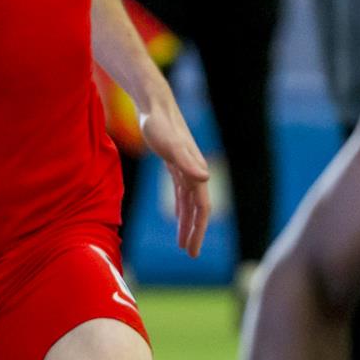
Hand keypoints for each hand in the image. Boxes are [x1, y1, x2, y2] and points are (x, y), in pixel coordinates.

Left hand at [137, 96, 212, 256]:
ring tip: (183, 243)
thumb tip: (204, 178)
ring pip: (190, 203)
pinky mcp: (175, 164)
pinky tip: (178, 218)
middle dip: (195, 232)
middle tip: (191, 254)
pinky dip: (181, 207)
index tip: (193, 250)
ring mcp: (186, 168)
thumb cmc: (159, 124)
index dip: (199, 230)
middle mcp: (194, 172)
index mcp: (195, 172)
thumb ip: (186, 161)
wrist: (155, 106)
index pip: (201, 208)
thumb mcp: (170, 145)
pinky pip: (181, 192)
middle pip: (197, 209)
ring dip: (188, 223)